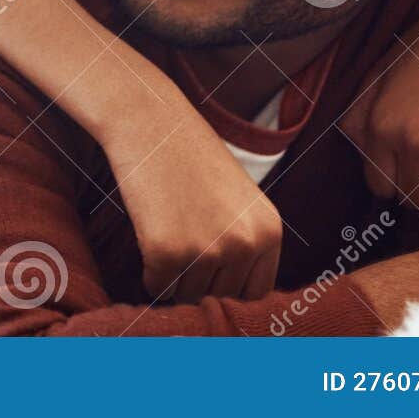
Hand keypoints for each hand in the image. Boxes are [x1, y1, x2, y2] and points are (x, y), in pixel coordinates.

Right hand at [105, 114, 282, 304]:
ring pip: (188, 295)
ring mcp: (207, 249)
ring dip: (174, 276)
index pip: (255, 292)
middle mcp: (245, 243)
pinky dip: (150, 273)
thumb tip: (233, 296)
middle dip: (199, 281)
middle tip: (180, 241)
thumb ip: (245, 241)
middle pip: (220, 296)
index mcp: (269, 229)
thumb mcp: (238, 198)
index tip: (209, 275)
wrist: (148, 121)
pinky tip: (150, 235)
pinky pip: (158, 287)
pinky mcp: (167, 251)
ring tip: (167, 230)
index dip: (229, 286)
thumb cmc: (189, 156)